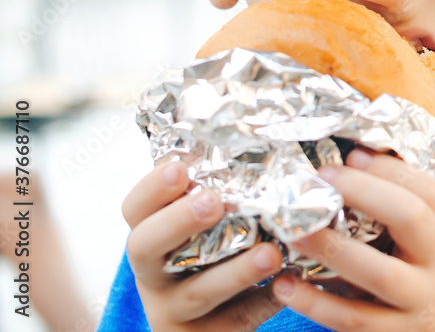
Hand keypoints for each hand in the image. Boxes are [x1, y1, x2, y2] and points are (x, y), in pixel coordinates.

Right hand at [122, 161, 284, 330]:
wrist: (210, 325)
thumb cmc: (214, 254)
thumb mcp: (204, 227)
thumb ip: (217, 192)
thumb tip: (256, 134)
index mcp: (150, 235)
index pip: (135, 209)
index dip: (152, 188)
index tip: (179, 168)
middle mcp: (152, 273)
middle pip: (146, 248)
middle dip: (178, 222)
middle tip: (214, 202)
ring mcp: (174, 309)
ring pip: (197, 292)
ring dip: (235, 271)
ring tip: (271, 253)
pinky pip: (235, 321)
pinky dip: (263, 303)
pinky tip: (288, 287)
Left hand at [271, 150, 434, 331]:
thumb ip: (411, 216)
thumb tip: (353, 169)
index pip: (430, 192)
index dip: (392, 169)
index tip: (353, 154)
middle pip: (412, 219)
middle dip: (367, 192)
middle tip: (323, 177)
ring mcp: (419, 303)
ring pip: (381, 274)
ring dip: (334, 250)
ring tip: (295, 231)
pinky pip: (354, 320)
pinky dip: (316, 304)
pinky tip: (285, 285)